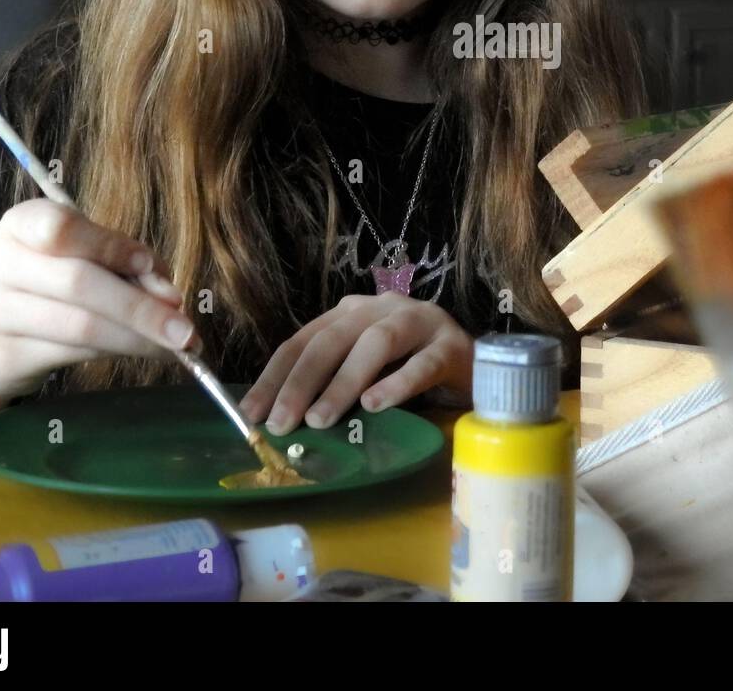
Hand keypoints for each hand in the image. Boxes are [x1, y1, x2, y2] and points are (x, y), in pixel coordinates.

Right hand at [0, 198, 195, 400]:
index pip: (59, 227)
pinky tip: (147, 351)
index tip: (150, 265)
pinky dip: (119, 352)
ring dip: (138, 338)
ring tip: (176, 345)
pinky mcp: (5, 355)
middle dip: (141, 307)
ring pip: (80, 326)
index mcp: (19, 224)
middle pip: (78, 283)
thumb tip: (169, 297)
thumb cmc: (48, 281)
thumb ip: (125, 262)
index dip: (110, 246)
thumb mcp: (80, 254)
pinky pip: (74, 353)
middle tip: (184, 329)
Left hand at [238, 294, 474, 433]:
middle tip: (282, 422)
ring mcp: (420, 321)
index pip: (305, 339)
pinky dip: (398, 383)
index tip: (252, 413)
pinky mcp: (452, 344)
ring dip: (344, 381)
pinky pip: (423, 363)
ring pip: (376, 343)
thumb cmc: (412, 374)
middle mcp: (382, 308)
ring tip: (321, 418)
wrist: (480, 366)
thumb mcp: (366, 376)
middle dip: (302, 381)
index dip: (276, 375)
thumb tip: (286, 423)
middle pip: (333, 337)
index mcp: (353, 313)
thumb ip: (333, 387)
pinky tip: (376, 405)